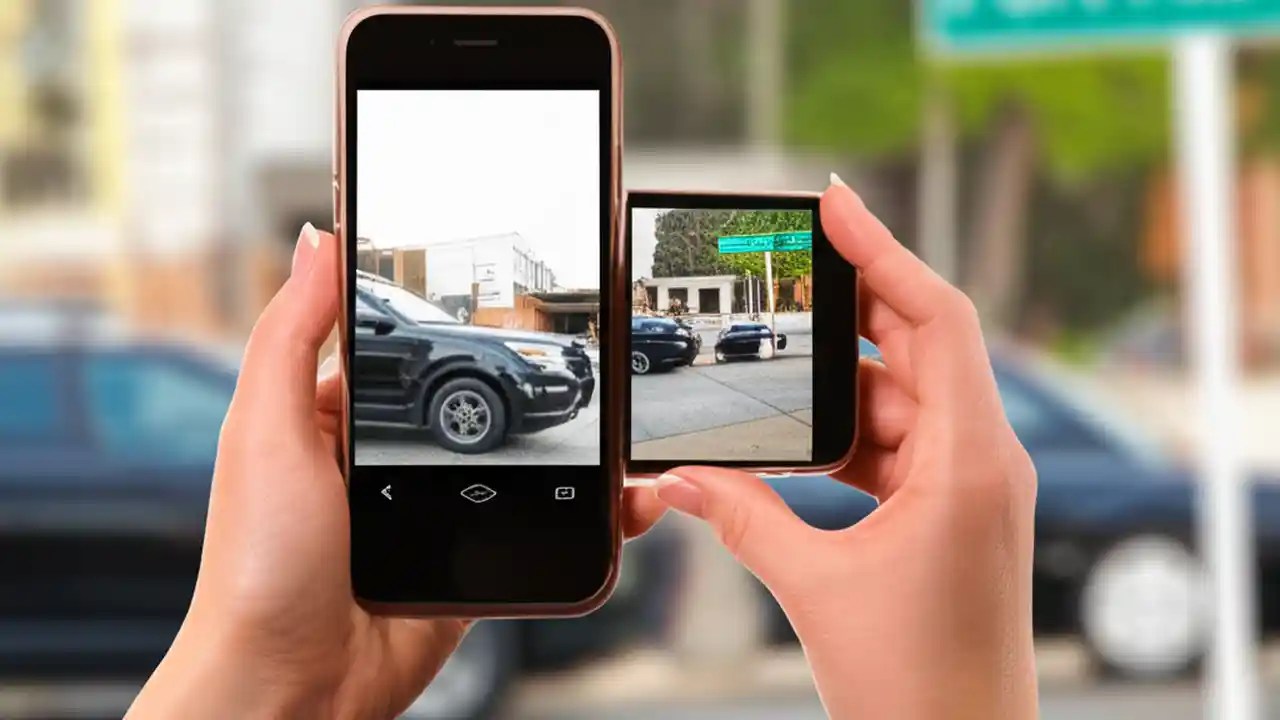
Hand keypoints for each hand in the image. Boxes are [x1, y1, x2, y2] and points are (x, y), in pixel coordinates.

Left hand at [129, 224, 666, 718]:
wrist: (294, 685)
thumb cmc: (257, 566)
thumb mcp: (265, 431)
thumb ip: (291, 336)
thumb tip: (318, 240)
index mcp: (329, 420)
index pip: (392, 346)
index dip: (437, 313)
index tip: (490, 278)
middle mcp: (381, 462)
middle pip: (463, 401)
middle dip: (517, 379)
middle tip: (579, 349)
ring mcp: (427, 512)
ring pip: (505, 462)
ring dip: (558, 445)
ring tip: (613, 417)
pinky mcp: (465, 561)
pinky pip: (529, 523)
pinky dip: (574, 510)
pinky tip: (611, 494)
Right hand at [653, 177, 1037, 718]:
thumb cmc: (918, 687)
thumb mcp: (816, 589)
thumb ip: (743, 519)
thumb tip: (681, 481)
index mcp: (970, 463)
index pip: (937, 319)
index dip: (886, 252)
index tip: (835, 206)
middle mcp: (981, 462)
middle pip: (918, 344)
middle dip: (853, 301)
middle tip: (790, 263)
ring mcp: (966, 487)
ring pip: (903, 394)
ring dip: (841, 375)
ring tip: (778, 352)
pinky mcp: (945, 512)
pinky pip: (896, 442)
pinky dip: (847, 429)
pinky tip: (797, 433)